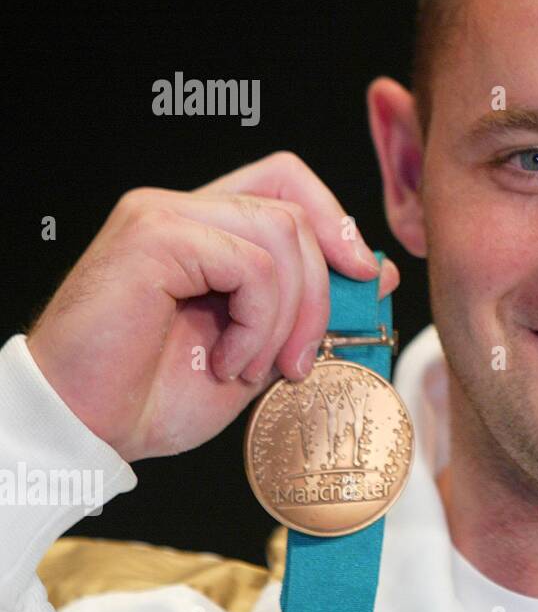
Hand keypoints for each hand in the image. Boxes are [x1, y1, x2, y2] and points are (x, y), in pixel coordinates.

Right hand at [26, 151, 399, 462]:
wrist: (85, 430)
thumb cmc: (154, 395)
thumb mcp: (259, 350)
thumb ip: (308, 308)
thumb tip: (378, 271)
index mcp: (205, 228)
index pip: (287, 181)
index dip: (334, 220)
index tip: (364, 276)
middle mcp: (181, 208)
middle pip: (293, 207)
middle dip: (322, 289)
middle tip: (301, 359)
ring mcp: (163, 215)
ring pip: (281, 234)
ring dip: (288, 315)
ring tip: (254, 366)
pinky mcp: (152, 234)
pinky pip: (252, 264)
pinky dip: (259, 322)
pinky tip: (229, 361)